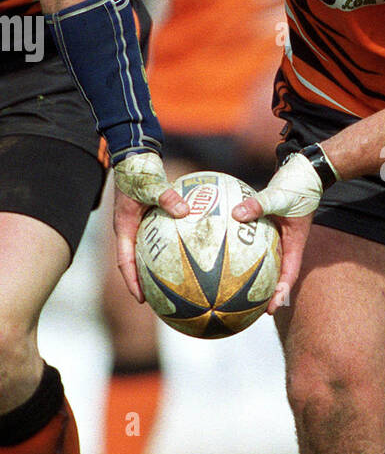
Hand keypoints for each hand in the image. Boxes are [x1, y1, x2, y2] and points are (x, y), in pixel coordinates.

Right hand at [113, 151, 189, 301]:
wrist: (134, 153)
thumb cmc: (138, 170)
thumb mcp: (150, 184)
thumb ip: (165, 197)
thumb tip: (184, 211)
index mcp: (124, 227)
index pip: (124, 262)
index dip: (132, 281)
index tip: (141, 299)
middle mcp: (130, 229)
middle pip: (136, 263)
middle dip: (146, 282)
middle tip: (161, 300)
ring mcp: (139, 224)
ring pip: (148, 252)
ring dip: (158, 268)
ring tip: (176, 286)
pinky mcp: (150, 217)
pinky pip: (160, 238)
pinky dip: (171, 248)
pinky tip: (191, 254)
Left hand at [233, 152, 323, 309]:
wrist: (303, 170)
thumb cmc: (298, 184)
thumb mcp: (280, 195)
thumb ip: (260, 205)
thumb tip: (237, 214)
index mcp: (295, 244)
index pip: (288, 276)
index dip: (279, 295)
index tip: (269, 310)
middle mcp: (285, 245)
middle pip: (273, 275)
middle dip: (262, 294)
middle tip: (246, 311)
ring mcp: (276, 238)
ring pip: (262, 262)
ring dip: (249, 277)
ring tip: (229, 292)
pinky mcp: (266, 228)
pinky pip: (251, 244)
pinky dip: (239, 251)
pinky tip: (219, 255)